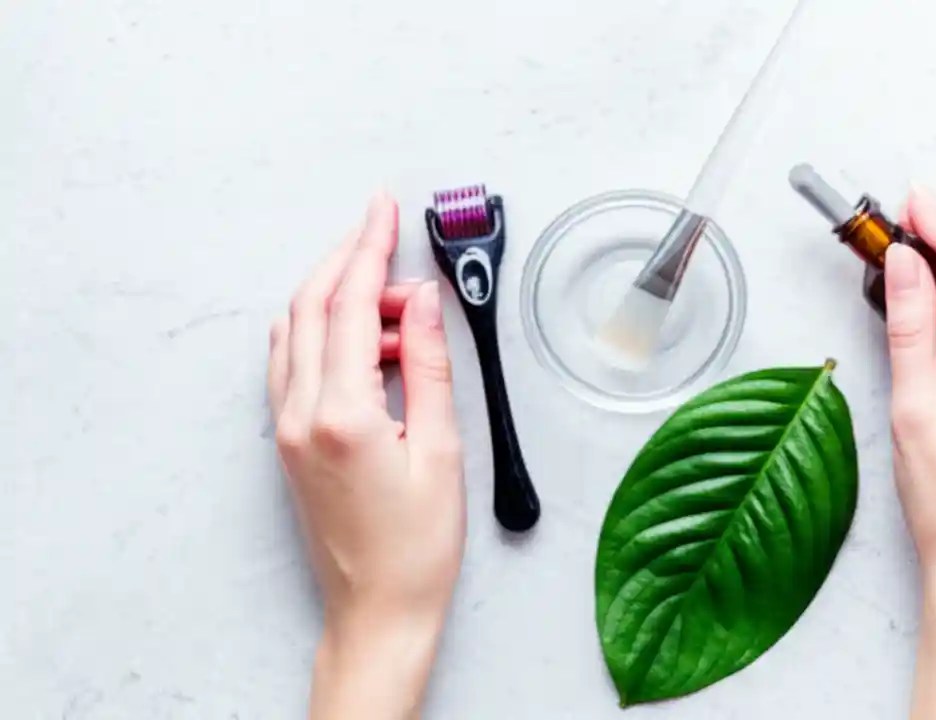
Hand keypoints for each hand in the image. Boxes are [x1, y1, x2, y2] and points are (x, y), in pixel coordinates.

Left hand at [267, 193, 464, 719]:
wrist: (379, 608)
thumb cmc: (416, 548)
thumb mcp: (442, 449)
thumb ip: (429, 365)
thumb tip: (424, 302)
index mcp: (340, 415)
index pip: (349, 306)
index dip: (369, 249)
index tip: (384, 211)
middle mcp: (300, 415)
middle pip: (310, 306)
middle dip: (348, 260)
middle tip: (386, 234)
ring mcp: (286, 428)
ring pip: (296, 331)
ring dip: (336, 298)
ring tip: (397, 305)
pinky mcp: (288, 440)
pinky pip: (294, 363)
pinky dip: (325, 333)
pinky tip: (367, 341)